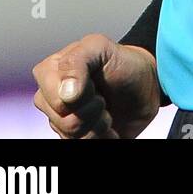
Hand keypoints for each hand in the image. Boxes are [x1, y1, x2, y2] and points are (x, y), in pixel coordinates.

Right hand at [32, 34, 161, 138]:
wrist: (144, 86)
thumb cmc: (121, 62)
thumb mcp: (101, 47)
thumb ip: (77, 61)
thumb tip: (66, 93)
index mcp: (49, 72)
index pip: (57, 100)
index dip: (82, 94)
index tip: (94, 81)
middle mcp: (50, 98)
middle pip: (63, 122)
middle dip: (92, 111)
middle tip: (102, 97)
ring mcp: (61, 121)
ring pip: (73, 137)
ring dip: (99, 126)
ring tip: (106, 110)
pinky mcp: (74, 137)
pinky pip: (83, 146)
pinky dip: (102, 137)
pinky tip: (107, 125)